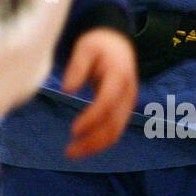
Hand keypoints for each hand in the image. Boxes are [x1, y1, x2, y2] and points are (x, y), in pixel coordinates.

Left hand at [60, 27, 137, 157]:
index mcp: (119, 76)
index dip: (91, 119)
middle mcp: (127, 93)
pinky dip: (100, 141)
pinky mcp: (124, 109)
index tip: (73, 131)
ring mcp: (128, 103)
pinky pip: (115, 129)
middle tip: (69, 153)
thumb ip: (76, 67)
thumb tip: (67, 90)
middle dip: (92, 142)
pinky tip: (84, 146)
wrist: (118, 42)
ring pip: (116, 131)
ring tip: (73, 153)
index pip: (107, 103)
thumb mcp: (85, 47)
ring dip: (96, 146)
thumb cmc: (99, 44)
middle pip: (114, 124)